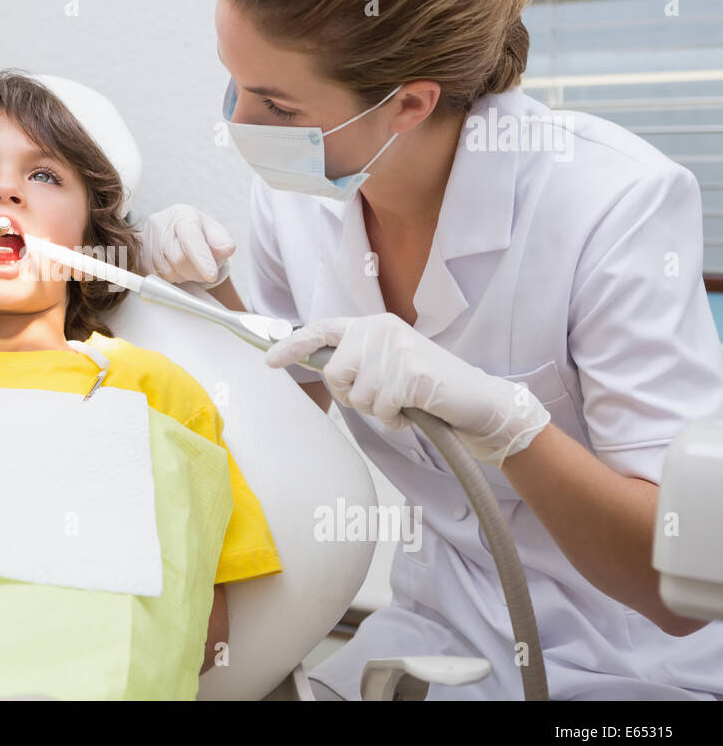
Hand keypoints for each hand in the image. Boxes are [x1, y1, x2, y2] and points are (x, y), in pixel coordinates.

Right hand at [139, 204, 235, 286]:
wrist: (175, 237)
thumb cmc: (199, 236)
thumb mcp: (215, 234)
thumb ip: (222, 240)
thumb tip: (226, 248)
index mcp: (182, 215)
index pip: (190, 237)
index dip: (201, 258)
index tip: (211, 274)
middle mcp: (159, 224)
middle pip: (178, 259)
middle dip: (195, 271)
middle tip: (203, 270)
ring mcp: (145, 240)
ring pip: (167, 271)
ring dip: (182, 276)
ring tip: (188, 266)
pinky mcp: (137, 257)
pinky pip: (156, 277)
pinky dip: (169, 279)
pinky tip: (175, 269)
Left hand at [266, 313, 550, 465]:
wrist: (477, 401)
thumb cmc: (427, 389)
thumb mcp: (387, 366)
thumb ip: (357, 362)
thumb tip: (313, 367)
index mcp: (373, 326)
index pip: (322, 329)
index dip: (292, 345)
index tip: (268, 360)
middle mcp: (381, 330)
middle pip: (334, 373)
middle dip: (352, 396)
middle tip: (381, 399)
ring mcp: (396, 349)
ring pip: (357, 395)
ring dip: (378, 410)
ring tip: (403, 402)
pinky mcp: (410, 372)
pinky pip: (380, 408)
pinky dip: (395, 419)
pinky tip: (414, 409)